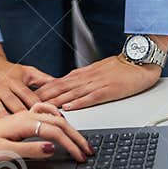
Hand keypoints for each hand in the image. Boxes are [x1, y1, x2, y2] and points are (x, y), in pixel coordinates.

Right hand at [0, 48, 53, 121]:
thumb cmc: (7, 70)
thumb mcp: (26, 71)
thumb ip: (43, 79)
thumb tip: (61, 84)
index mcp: (16, 82)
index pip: (28, 96)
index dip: (38, 107)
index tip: (46, 118)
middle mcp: (2, 86)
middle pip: (13, 102)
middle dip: (22, 114)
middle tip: (30, 128)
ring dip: (3, 115)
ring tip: (9, 127)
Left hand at [0, 102, 93, 162]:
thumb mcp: (5, 152)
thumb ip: (30, 150)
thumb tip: (52, 148)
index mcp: (24, 122)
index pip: (55, 132)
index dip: (71, 145)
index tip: (80, 156)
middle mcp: (26, 115)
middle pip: (59, 123)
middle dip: (76, 137)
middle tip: (88, 150)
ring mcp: (24, 115)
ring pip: (53, 117)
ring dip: (70, 128)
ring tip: (80, 140)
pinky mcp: (22, 118)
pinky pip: (44, 113)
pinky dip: (57, 117)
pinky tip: (61, 122)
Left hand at [36, 55, 160, 110]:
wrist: (139, 61)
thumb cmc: (120, 67)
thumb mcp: (97, 71)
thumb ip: (82, 78)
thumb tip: (67, 84)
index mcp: (83, 74)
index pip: (58, 81)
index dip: (43, 89)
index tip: (29, 95)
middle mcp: (86, 78)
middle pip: (60, 87)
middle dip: (43, 95)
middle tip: (28, 103)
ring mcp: (96, 84)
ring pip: (71, 93)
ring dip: (55, 100)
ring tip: (41, 107)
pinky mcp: (108, 90)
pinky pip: (90, 97)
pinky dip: (78, 103)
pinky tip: (68, 107)